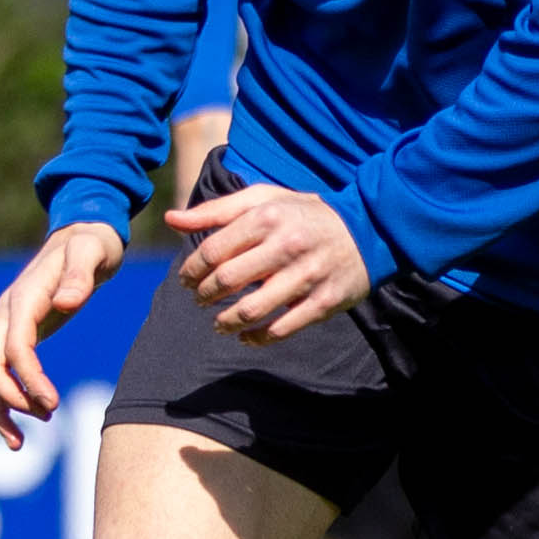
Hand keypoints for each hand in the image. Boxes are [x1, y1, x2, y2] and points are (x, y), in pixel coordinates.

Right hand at [0, 221, 127, 448]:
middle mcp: (6, 315)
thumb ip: (80, 276)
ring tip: (17, 445)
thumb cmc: (91, 244)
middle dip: (12, 399)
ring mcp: (6, 325)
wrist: (82, 234)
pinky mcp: (14, 333)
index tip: (51, 404)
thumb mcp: (92, 252)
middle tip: (47, 417)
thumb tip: (67, 302)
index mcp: (22, 299)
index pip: (15, 348)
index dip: (28, 379)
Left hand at [168, 181, 371, 342]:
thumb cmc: (304, 214)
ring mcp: (307, 276)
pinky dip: (256, 338)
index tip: (187, 278)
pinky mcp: (324, 302)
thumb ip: (216, 211)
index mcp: (267, 217)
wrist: (368, 229)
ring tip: (219, 323)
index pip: (213, 250)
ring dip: (225, 322)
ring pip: (250, 310)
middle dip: (203, 295)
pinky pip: (281, 329)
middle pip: (226, 281)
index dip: (192, 269)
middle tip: (199, 299)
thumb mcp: (264, 200)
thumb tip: (170, 219)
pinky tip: (246, 337)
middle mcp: (286, 245)